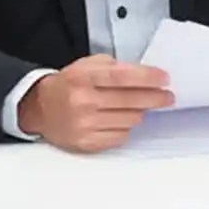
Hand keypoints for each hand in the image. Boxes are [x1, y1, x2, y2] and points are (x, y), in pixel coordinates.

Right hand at [17, 54, 172, 152]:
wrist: (40, 108)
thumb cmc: (68, 84)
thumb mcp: (87, 65)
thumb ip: (115, 67)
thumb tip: (146, 76)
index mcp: (83, 78)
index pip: (122, 77)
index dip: (147, 78)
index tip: (164, 79)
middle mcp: (83, 102)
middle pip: (130, 101)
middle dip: (155, 98)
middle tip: (167, 96)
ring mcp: (85, 125)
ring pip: (130, 120)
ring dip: (139, 112)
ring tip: (138, 106)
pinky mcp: (87, 143)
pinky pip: (121, 136)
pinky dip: (126, 127)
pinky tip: (122, 119)